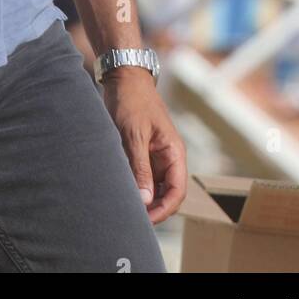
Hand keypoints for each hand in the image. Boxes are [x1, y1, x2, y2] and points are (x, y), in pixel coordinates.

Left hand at [102, 71, 187, 223]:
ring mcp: (155, 156)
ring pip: (153, 187)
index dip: (164, 209)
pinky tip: (121, 191)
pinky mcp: (142, 152)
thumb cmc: (131, 101)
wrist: (123, 78)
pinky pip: (142, 176)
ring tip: (124, 207)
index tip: (146, 220)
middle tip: (131, 218)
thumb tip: (145, 200)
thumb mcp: (134, 134)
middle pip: (166, 194)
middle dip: (152, 208)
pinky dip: (134, 186)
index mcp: (174, 152)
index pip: (177, 191)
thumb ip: (140, 167)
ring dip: (142, 198)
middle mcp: (168, 157)